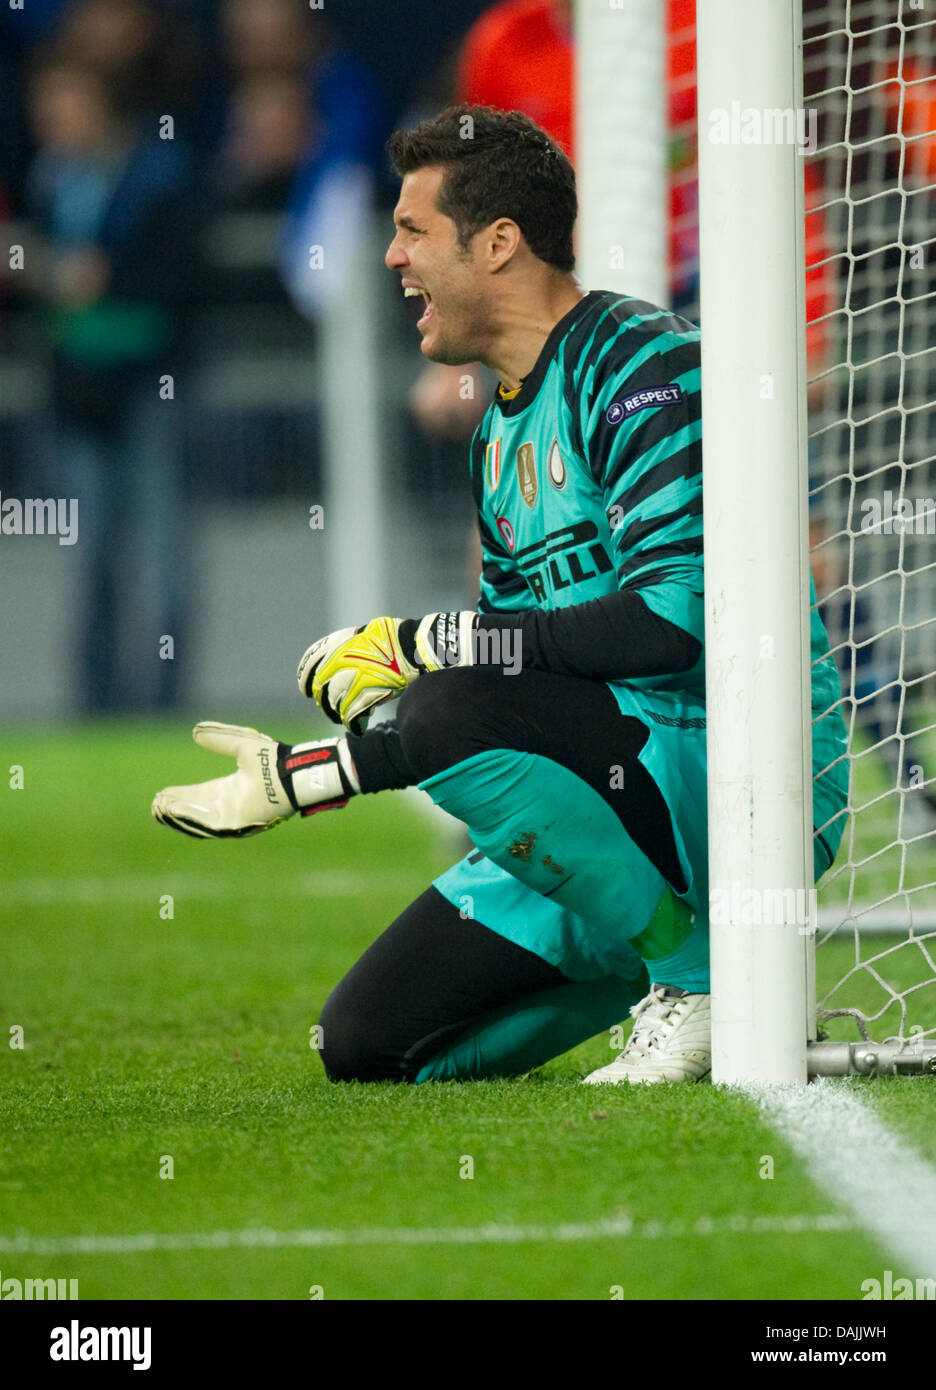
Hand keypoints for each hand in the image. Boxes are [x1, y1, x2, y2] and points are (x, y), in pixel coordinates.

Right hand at [151, 722, 347, 838]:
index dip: (181, 794)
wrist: (288, 774)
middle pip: (196, 810)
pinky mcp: (236, 825)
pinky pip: (208, 827)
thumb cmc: (271, 760)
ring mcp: (233, 817)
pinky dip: (190, 821)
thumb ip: (218, 739)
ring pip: (198, 821)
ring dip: (178, 816)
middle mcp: (230, 805)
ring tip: (159, 810)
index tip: (163, 792)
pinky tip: (174, 813)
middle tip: (155, 805)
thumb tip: (195, 731)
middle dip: (175, 808)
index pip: (200, 795)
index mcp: (231, 789)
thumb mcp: (238, 744)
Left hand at [297, 612, 479, 734]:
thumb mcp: (366, 633)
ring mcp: (351, 679)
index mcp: (337, 645)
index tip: (306, 691)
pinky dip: (354, 724)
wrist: (415, 648)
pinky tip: (359, 727)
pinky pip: (351, 715)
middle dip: (324, 701)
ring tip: (345, 719)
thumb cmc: (396, 638)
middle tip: (329, 709)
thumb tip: (341, 658)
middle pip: (320, 689)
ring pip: (334, 705)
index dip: (305, 680)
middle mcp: (339, 662)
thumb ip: (350, 646)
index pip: (309, 664)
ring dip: (338, 715)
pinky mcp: (365, 695)